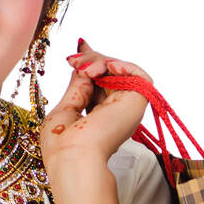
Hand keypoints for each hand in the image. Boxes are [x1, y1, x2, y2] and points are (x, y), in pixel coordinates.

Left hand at [40, 38, 152, 178]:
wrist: (74, 156)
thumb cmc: (63, 143)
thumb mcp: (65, 108)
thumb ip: (78, 85)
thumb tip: (83, 61)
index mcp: (98, 115)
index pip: (100, 82)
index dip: (92, 62)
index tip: (79, 46)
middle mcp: (115, 110)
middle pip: (109, 73)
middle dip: (90, 60)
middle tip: (73, 61)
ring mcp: (127, 107)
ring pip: (122, 71)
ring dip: (101, 61)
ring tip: (85, 69)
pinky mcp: (139, 104)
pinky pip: (139, 75)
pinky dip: (123, 65)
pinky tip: (106, 68)